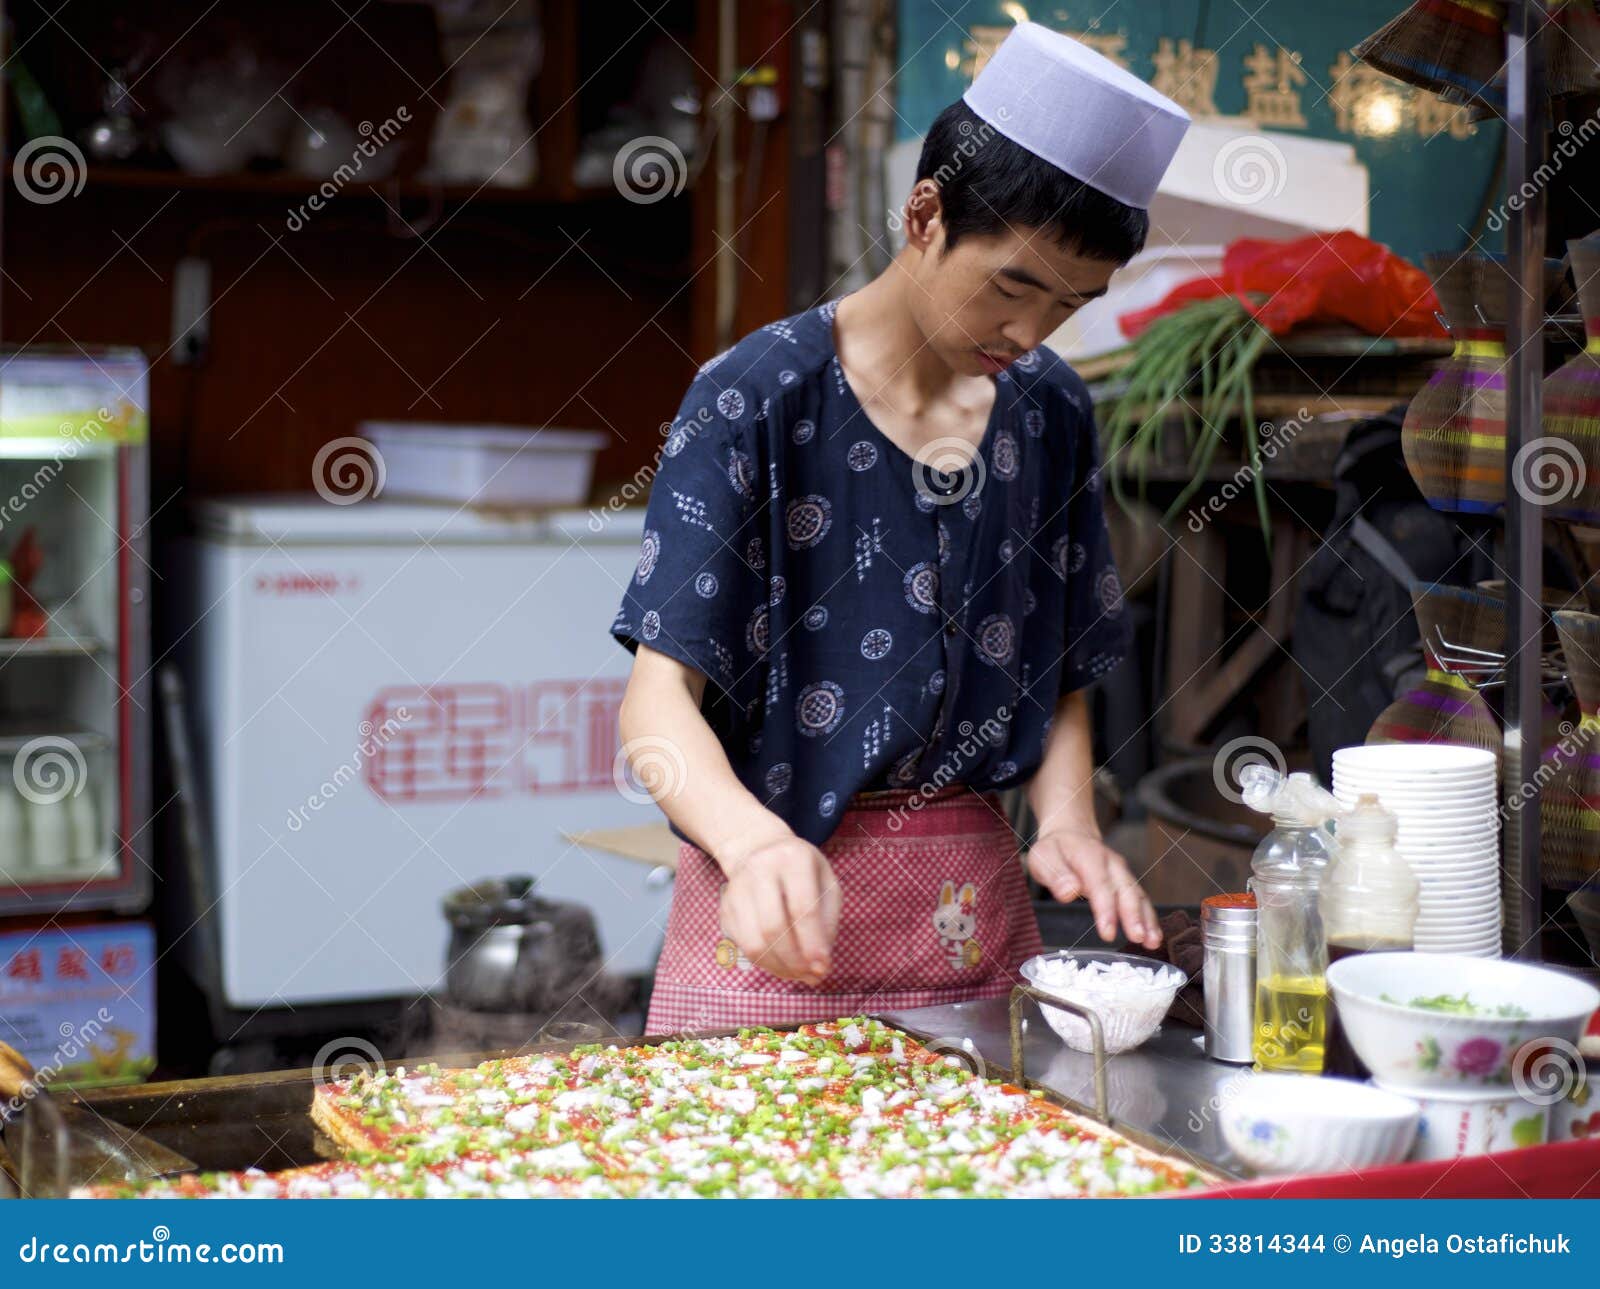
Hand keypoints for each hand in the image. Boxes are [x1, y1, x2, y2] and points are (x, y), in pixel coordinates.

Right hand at [717, 836, 842, 984]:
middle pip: (773, 927)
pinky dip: (766, 964)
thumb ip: (827, 921)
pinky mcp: (725, 908)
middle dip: (795, 960)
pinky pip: (744, 946)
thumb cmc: (801, 870)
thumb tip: (821, 964)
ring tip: (800, 974)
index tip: (824, 967)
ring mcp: (737, 889)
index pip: (801, 907)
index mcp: (792, 858)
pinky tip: (783, 966)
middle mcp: (759, 869)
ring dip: (779, 967)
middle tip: (813, 976)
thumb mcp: (826, 883)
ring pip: (754, 942)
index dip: (812, 942)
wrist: (758, 848)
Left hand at [1027, 828, 1160, 949]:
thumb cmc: (1055, 850)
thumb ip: (1055, 875)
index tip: (1108, 932)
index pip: (1100, 883)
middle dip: (1133, 915)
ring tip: (1152, 942)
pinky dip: (1148, 918)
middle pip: (1125, 889)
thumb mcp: (1043, 858)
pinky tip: (1152, 936)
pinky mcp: (1127, 882)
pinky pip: (1140, 900)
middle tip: (1138, 938)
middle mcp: (1111, 863)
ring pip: (1138, 895)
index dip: (1106, 908)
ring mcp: (1122, 872)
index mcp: (1089, 855)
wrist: (1070, 834)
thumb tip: (1069, 892)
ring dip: (1147, 919)